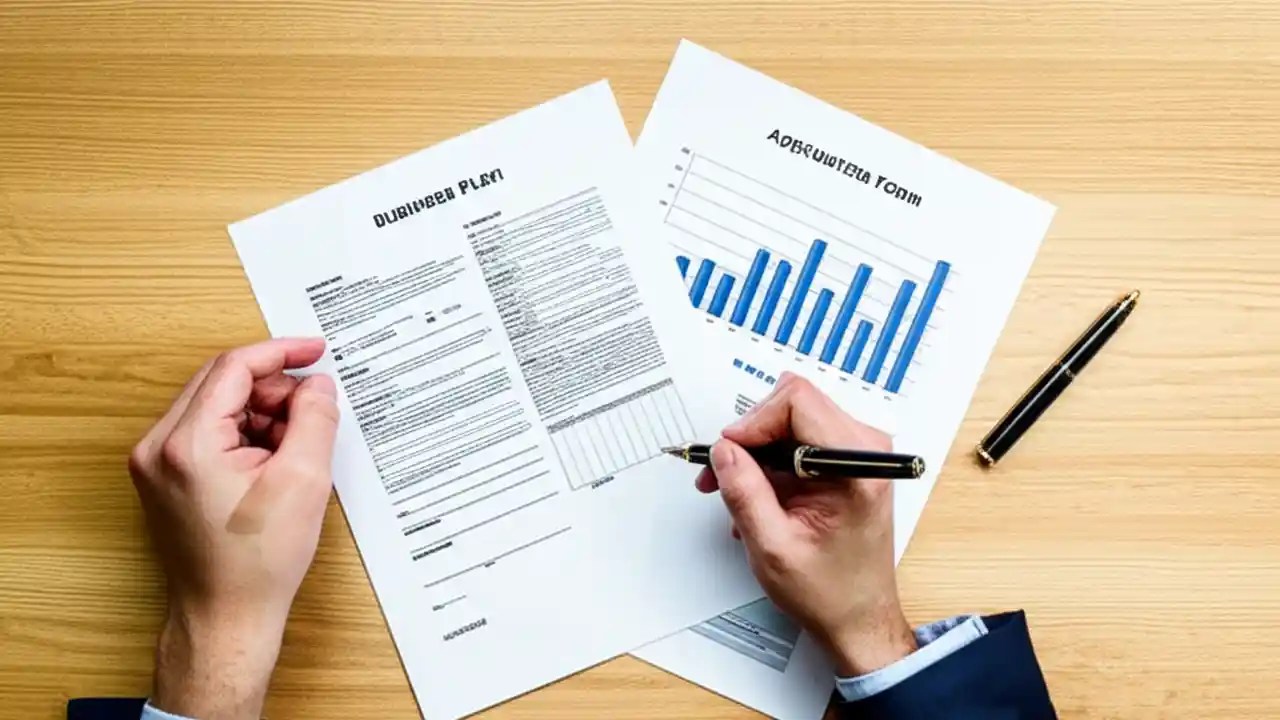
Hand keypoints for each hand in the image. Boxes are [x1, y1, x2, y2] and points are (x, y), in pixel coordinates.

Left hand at [128, 338, 339, 718]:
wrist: (226, 615)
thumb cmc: (257, 563)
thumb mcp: (304, 480)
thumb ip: (315, 419)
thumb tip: (318, 385)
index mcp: (187, 443)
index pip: (234, 367)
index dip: (281, 352)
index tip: (315, 351)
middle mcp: (159, 447)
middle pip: (222, 382)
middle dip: (274, 388)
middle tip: (314, 409)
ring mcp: (156, 462)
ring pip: (217, 405)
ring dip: (262, 412)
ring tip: (296, 448)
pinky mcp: (165, 476)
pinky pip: (209, 431)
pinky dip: (245, 433)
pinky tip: (275, 461)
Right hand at [695, 373, 916, 675]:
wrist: (858, 616)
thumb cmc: (830, 591)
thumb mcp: (772, 548)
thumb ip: (745, 493)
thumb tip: (723, 451)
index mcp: (857, 467)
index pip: (798, 401)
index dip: (754, 420)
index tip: (729, 450)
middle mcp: (865, 450)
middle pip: (792, 404)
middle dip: (749, 436)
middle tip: (720, 471)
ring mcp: (857, 452)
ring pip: (790, 419)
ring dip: (755, 449)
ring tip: (732, 486)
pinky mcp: (845, 460)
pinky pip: (797, 438)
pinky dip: (768, 460)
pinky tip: (755, 493)